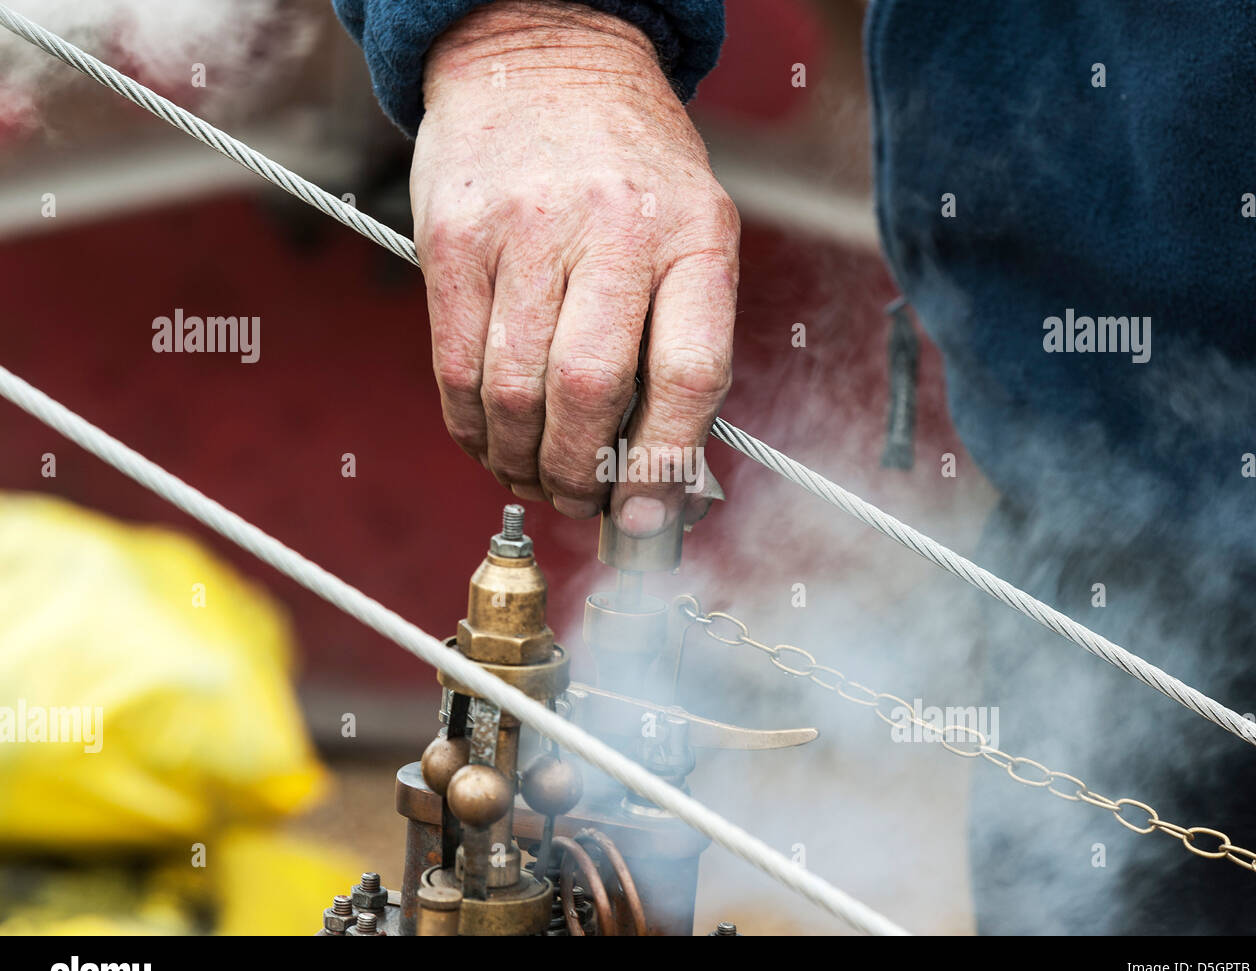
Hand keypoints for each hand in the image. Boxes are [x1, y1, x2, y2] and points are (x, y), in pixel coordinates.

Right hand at [411, 0, 738, 534]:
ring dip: (521, 461)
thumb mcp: (689, 230)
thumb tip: (659, 476)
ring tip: (534, 475)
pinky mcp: (453, 238)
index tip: (643, 518)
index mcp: (693, 234)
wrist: (542, 59)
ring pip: (514, 391)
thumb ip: (681, 339)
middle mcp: (612, 227)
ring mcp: (525, 229)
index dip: (664, 465)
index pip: (690, 374)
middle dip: (579, 474)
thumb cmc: (629, 169)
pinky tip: (490, 438)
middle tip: (578, 498)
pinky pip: (456, 367)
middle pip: (589, 392)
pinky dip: (472, 426)